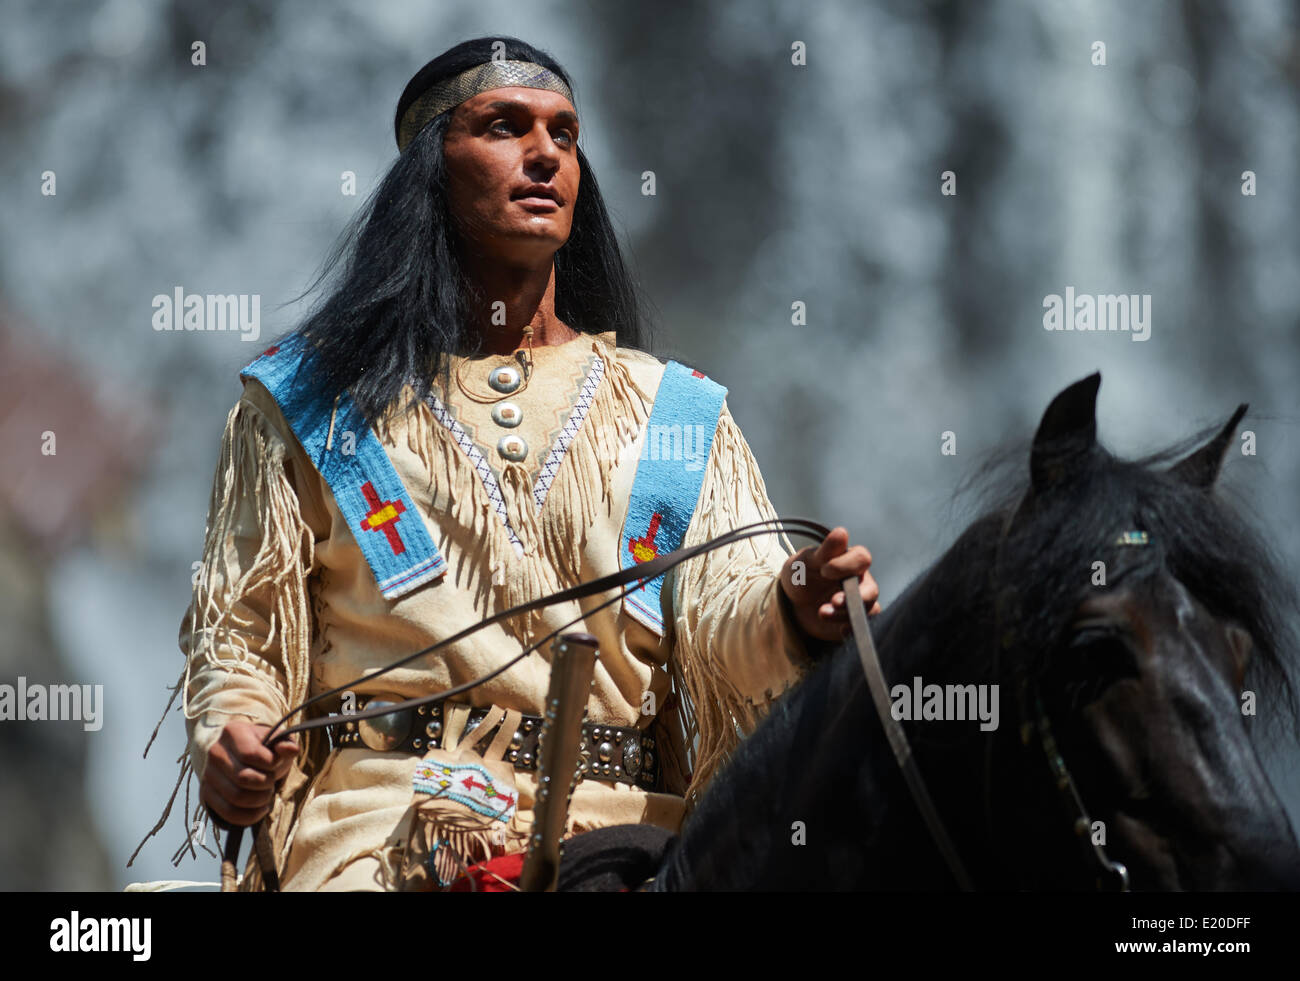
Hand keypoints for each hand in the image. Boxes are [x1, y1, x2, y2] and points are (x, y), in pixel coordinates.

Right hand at [199, 721, 298, 827]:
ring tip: (267, 793)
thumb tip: (290, 750)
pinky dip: (250, 816)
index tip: (276, 763)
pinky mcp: (207, 795)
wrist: (240, 756)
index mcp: (232, 732)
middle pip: (243, 778)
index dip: (270, 763)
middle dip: (266, 783)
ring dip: (260, 800)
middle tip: (272, 780)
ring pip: (236, 797)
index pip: (250, 754)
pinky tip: (261, 808)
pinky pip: (229, 814)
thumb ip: (285, 743)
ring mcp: (208, 775)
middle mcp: (215, 752)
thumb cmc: (264, 748)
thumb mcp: (277, 740)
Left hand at [780, 527, 880, 643]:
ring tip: (822, 613)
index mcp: (849, 560)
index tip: (824, 570)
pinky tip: (841, 630)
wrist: (792, 602)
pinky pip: (863, 626)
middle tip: (833, 600)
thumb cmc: (802, 574)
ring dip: (846, 614)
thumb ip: (825, 550)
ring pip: (867, 609)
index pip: (861, 558)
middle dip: (853, 597)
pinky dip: (853, 629)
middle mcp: (859, 580)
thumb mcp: (808, 560)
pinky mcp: (854, 619)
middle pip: (871, 589)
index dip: (846, 565)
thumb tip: (842, 532)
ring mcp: (859, 601)